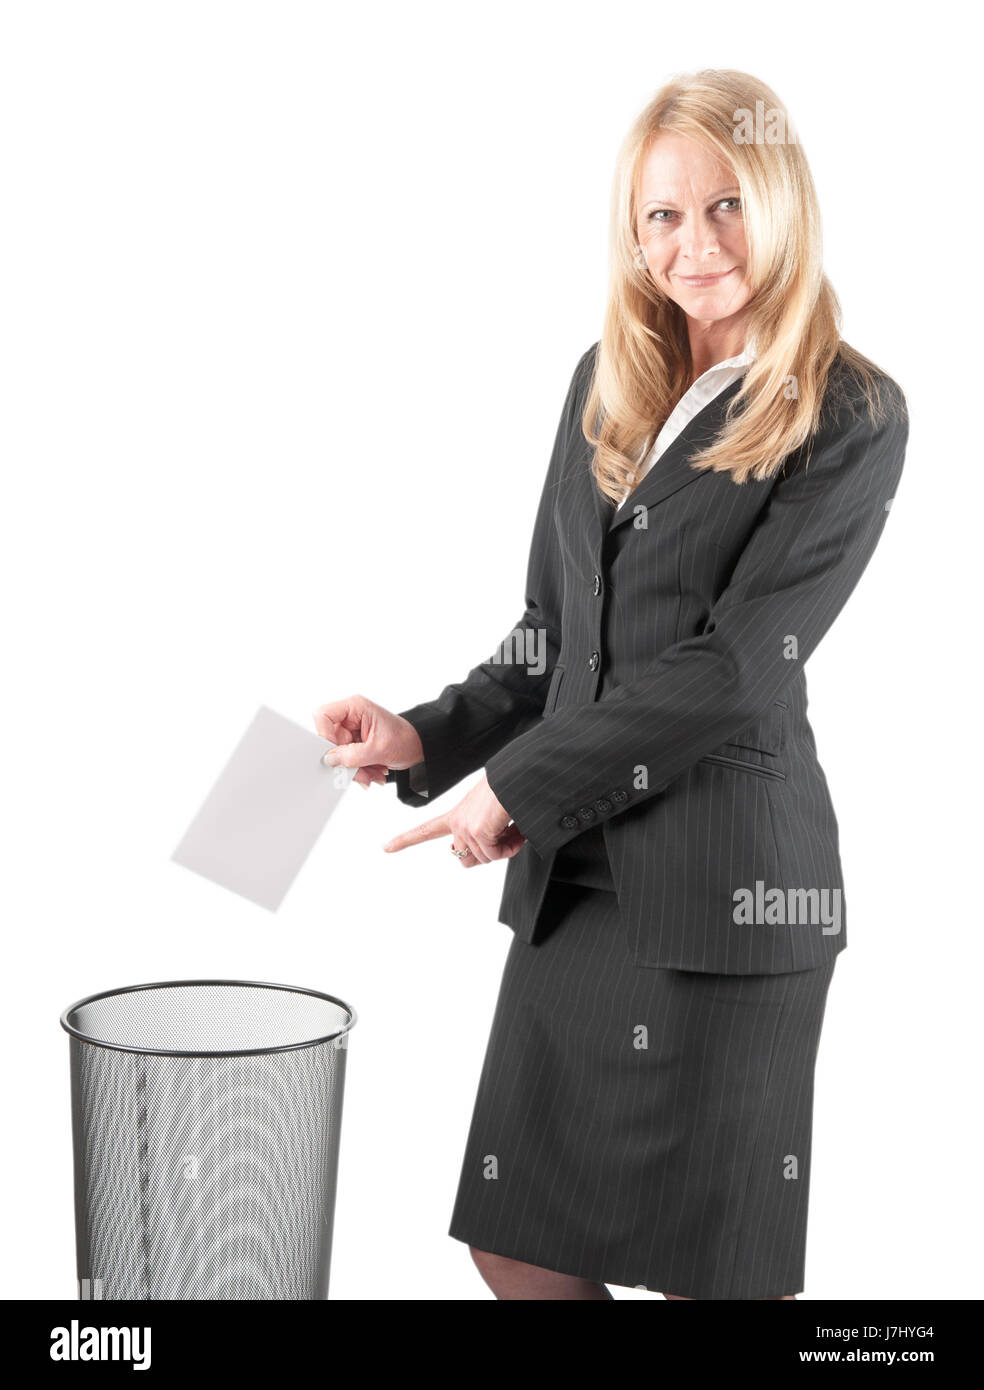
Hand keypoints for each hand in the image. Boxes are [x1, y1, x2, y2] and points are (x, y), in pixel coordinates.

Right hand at [313, 695, 423, 789]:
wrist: (419, 747)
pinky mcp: (354, 743)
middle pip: (330, 739)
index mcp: (355, 707)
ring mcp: (352, 730)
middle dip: (345, 759)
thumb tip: (330, 759)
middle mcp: (351, 716)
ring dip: (354, 767)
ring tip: (372, 772)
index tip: (335, 753)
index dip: (324, 735)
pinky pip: (346, 759)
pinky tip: (372, 770)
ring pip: (338, 753)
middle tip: (360, 771)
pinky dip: (358, 769)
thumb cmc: (405, 739)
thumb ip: (352, 755)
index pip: (323, 716)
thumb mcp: (379, 749)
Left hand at [382, 774, 525, 866]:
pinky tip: (518, 833)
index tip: (386, 847)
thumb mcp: (487, 812)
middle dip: (487, 854)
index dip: (406, 840)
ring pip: (484, 858)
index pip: (426, 830)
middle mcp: (457, 822)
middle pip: (464, 859)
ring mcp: (465, 828)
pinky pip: (496, 855)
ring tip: (513, 828)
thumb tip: (489, 852)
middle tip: (504, 838)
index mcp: (456, 815)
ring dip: (503, 849)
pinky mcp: (478, 832)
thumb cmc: (506, 790)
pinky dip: (511, 848)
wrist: (515, 778)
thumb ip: (482, 832)